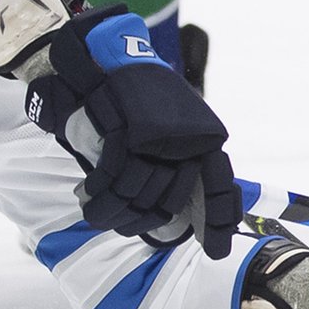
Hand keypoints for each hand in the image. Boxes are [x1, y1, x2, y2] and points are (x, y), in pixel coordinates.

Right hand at [19, 8, 237, 257]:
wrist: (98, 58)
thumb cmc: (129, 103)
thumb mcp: (163, 132)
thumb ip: (173, 166)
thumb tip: (177, 218)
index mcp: (203, 136)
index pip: (219, 185)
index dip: (219, 221)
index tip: (215, 251)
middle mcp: (188, 134)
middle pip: (172, 199)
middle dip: (145, 218)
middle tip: (127, 221)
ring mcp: (158, 132)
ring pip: (140, 192)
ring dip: (115, 209)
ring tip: (99, 209)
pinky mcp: (126, 129)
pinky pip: (114, 176)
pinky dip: (98, 193)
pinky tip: (88, 194)